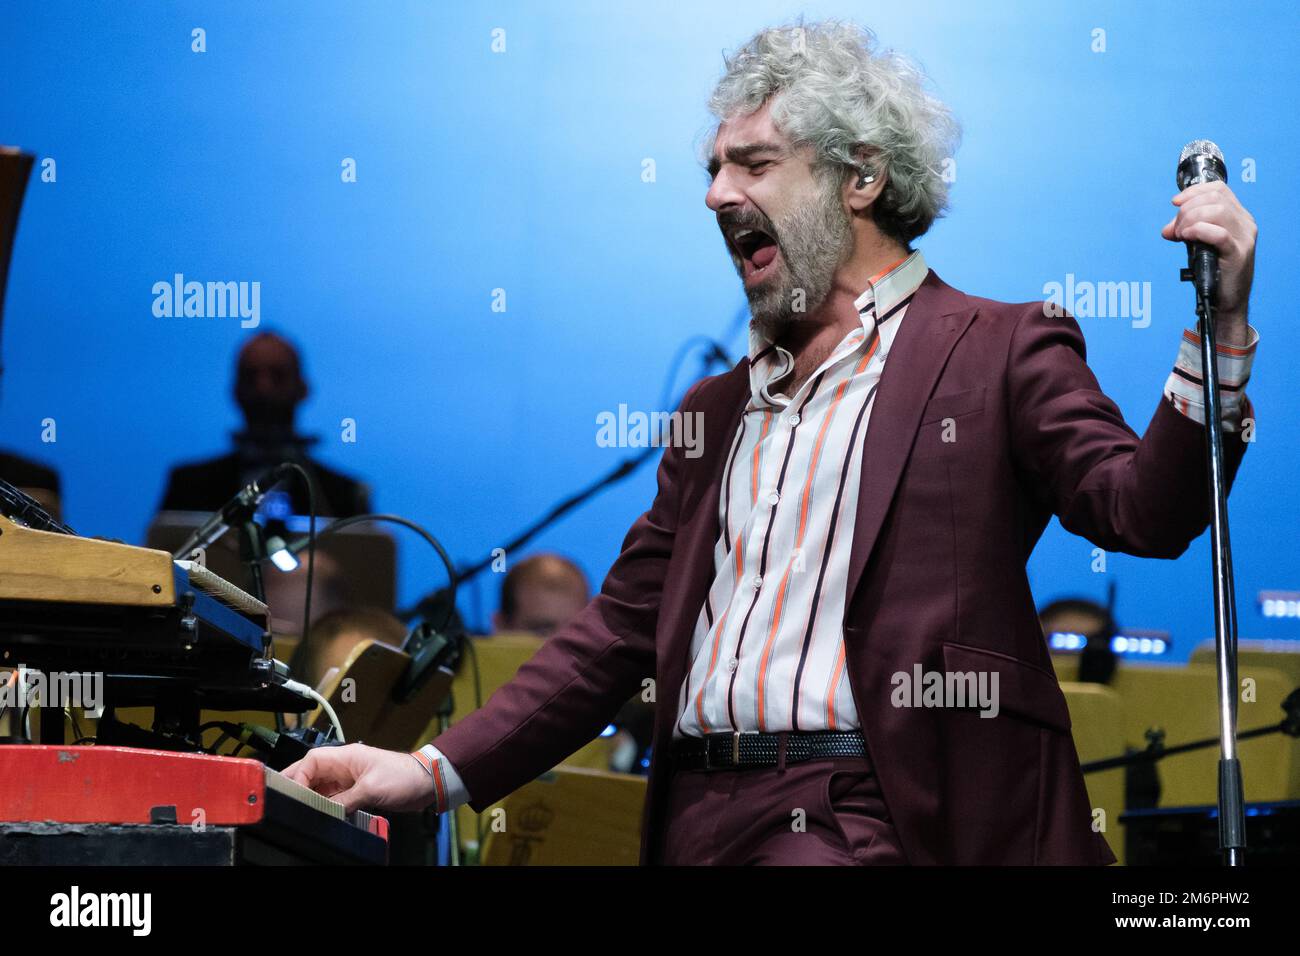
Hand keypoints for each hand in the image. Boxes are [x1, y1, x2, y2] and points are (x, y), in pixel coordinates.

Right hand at [281, 743, 434, 813]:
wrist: (425, 783)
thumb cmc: (403, 776)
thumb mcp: (371, 789)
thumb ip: (345, 800)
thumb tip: (326, 810)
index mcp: (345, 756)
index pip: (311, 761)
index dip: (297, 775)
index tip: (292, 792)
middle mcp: (344, 766)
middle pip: (311, 773)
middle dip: (297, 784)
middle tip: (283, 799)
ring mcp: (349, 778)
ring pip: (320, 786)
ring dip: (310, 796)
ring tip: (298, 808)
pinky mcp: (355, 790)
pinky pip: (332, 797)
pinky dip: (324, 804)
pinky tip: (318, 813)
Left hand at [1161, 180, 1256, 345]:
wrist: (1226, 301)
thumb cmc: (1214, 271)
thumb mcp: (1198, 246)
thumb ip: (1184, 232)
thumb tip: (1166, 229)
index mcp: (1238, 216)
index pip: (1219, 189)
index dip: (1194, 191)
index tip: (1175, 203)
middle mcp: (1245, 223)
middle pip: (1215, 198)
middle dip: (1187, 210)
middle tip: (1176, 229)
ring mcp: (1244, 238)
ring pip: (1217, 211)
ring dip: (1190, 220)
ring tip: (1181, 235)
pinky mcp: (1238, 254)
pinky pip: (1219, 234)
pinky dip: (1198, 231)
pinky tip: (1187, 238)